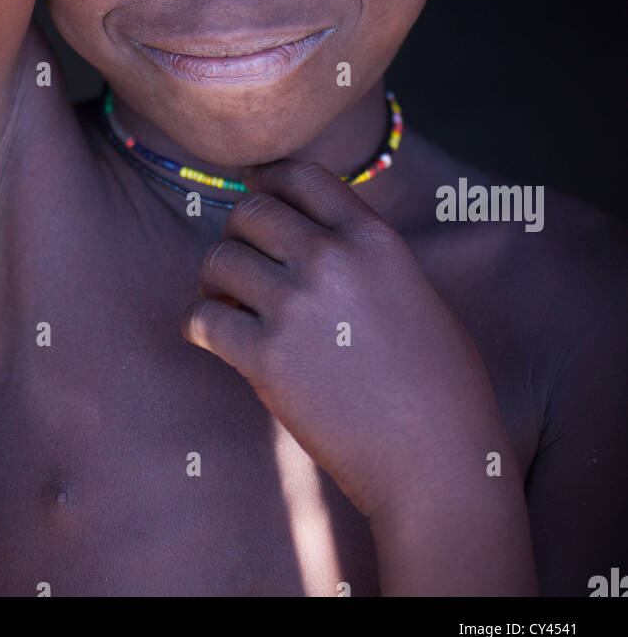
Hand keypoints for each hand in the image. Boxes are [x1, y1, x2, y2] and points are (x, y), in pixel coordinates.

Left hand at [180, 161, 506, 522]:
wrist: (435, 460)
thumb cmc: (440, 387)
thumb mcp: (414, 291)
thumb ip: (365, 257)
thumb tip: (314, 241)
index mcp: (374, 238)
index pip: (303, 176)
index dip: (269, 178)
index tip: (252, 186)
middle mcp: (330, 259)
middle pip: (251, 212)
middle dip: (237, 233)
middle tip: (240, 259)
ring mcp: (295, 305)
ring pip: (219, 259)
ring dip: (212, 278)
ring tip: (224, 301)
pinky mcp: (265, 357)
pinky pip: (201, 318)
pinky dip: (195, 324)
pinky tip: (207, 334)